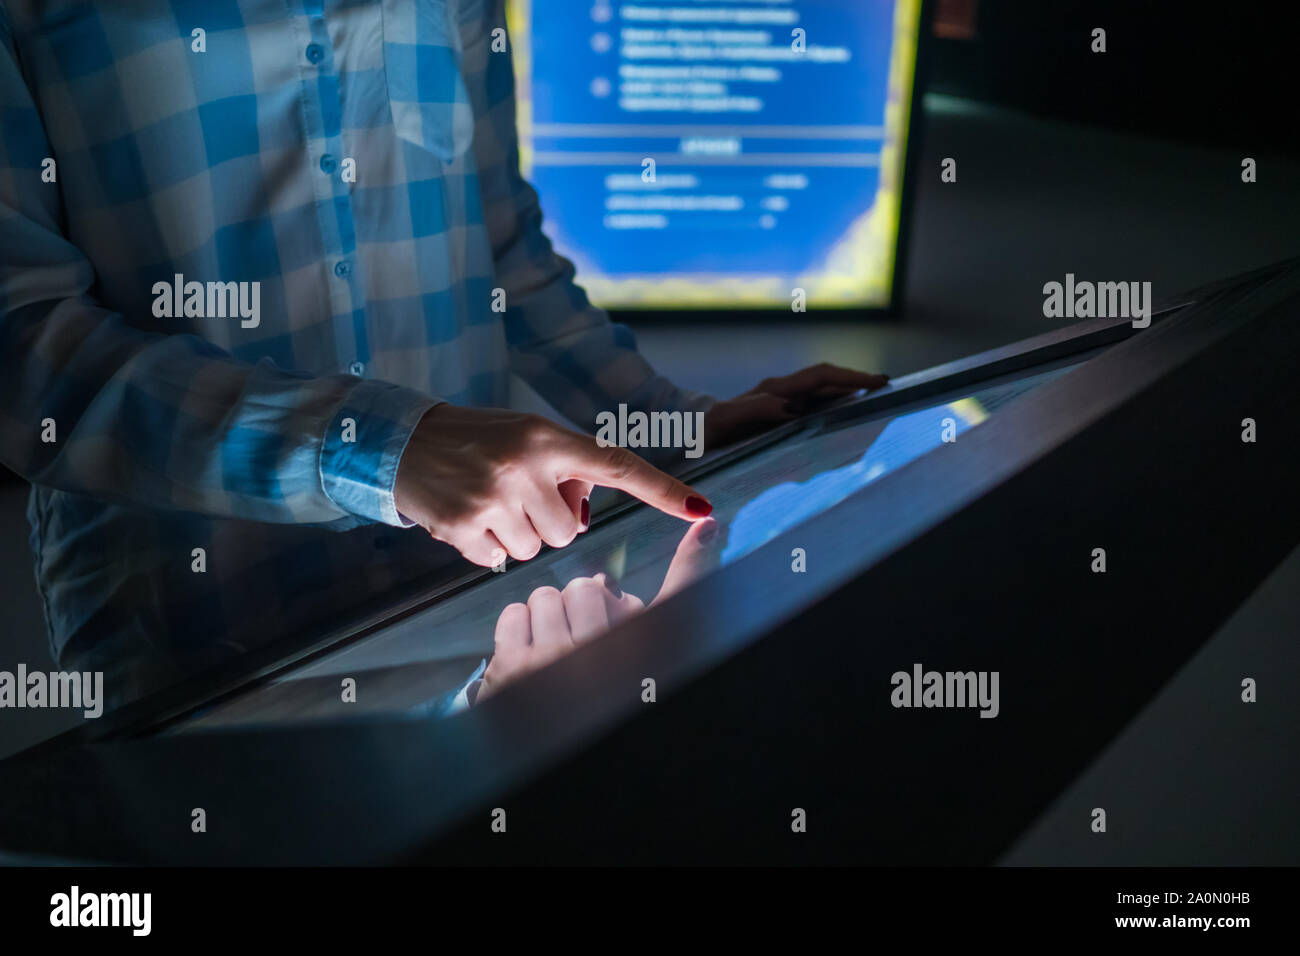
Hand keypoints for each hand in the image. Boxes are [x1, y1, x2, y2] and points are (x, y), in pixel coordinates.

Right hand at [395, 404, 712, 566]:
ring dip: (515, 537)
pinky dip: (484, 548)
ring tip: (488, 504)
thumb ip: (564, 467)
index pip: (617, 465)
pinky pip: (496, 560)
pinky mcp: (463, 525)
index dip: (662, 490)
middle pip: (569, 531)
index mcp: (547, 437)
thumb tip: (584, 514)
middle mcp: (525, 465)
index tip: (700, 509)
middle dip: (547, 523)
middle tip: (515, 496)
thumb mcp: (525, 435)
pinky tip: (466, 518)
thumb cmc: (476, 440)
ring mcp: (493, 497)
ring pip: (533, 550)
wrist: (402, 441)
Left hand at [477, 518, 720, 699]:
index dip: (694, 556)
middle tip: (582, 634)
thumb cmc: (599, 695)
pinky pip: (514, 613)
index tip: (706, 525)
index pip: (679, 595)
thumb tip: (703, 530)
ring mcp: (552, 668)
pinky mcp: (509, 674)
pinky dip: (520, 628)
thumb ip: (660, 602)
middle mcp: (601, 661)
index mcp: (638, 656)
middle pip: (586, 588)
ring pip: (546, 596)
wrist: (548, 757)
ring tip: (556, 645)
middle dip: (582, 605)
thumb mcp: (633, 653)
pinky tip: (531, 652)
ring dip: (549, 616)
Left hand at [703, 362, 888, 446]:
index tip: (879, 382)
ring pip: (822, 394)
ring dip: (847, 396)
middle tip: (887, 391)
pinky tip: (842, 424)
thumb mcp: (724, 423)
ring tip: (874, 405)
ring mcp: (779, 403)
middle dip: (857, 383)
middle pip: (827, 381)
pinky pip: (811, 409)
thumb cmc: (703, 431)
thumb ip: (753, 412)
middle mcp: (779, 392)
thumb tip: (788, 407)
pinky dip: (831, 411)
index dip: (851, 378)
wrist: (685, 435)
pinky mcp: (776, 417)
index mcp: (773, 391)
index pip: (822, 377)